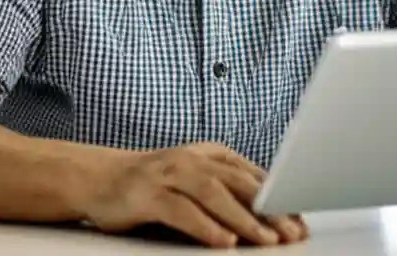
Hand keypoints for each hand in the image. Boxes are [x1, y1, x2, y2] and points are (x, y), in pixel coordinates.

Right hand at [80, 141, 306, 248]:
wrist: (96, 178)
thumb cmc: (152, 186)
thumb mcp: (194, 184)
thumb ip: (226, 196)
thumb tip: (270, 222)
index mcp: (209, 154)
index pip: (252, 176)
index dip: (279, 198)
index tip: (300, 221)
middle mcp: (191, 159)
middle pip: (238, 182)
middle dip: (269, 209)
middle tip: (292, 232)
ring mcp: (168, 173)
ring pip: (212, 193)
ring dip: (242, 218)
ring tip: (265, 239)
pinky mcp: (147, 193)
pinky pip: (181, 210)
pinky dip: (204, 226)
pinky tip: (223, 241)